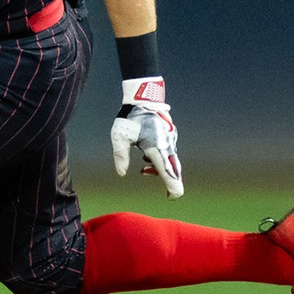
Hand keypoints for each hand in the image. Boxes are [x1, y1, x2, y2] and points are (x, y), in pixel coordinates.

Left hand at [110, 77, 182, 198]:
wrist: (143, 97)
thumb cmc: (130, 117)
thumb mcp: (120, 137)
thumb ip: (121, 156)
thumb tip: (121, 173)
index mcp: (156, 147)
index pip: (168, 172)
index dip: (172, 186)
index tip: (172, 196)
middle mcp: (166, 144)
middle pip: (174, 169)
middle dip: (171, 182)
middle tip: (169, 195)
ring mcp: (170, 139)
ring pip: (169, 160)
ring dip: (159, 168)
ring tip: (142, 169)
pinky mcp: (169, 134)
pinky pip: (167, 152)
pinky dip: (159, 159)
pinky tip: (145, 157)